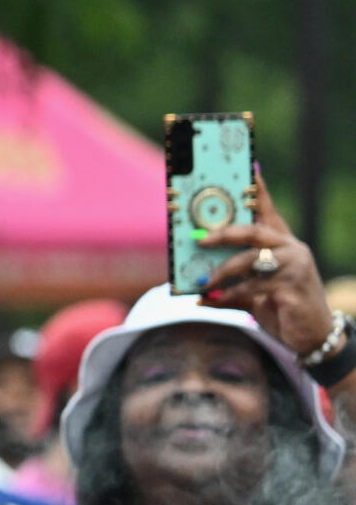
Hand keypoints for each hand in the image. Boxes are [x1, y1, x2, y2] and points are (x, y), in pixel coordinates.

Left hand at [204, 171, 336, 355]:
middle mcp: (291, 249)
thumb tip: (193, 287)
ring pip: (250, 260)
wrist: (311, 336)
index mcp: (282, 242)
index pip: (267, 209)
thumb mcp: (251, 292)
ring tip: (201, 282)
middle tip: (200, 238)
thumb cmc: (280, 306)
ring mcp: (295, 267)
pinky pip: (252, 287)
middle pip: (254, 231)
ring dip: (222, 272)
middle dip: (223, 232)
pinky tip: (209, 301)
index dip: (256, 189)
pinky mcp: (293, 288)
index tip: (246, 167)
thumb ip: (227, 285)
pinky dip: (227, 295)